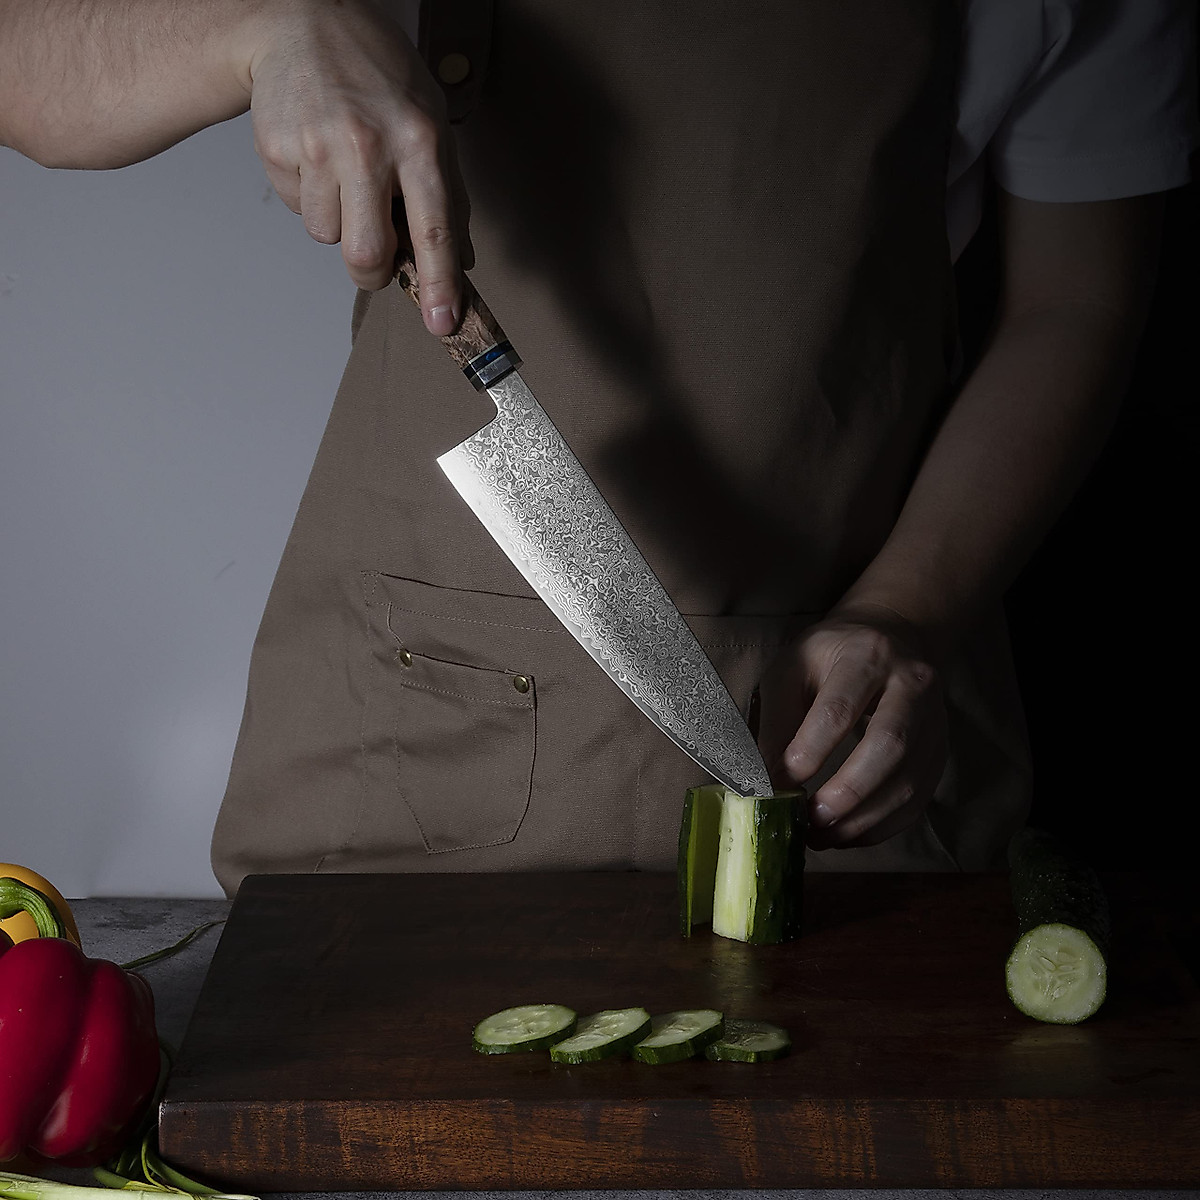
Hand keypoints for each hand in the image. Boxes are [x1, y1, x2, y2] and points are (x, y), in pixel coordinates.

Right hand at [245, 0, 472, 329]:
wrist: (302, 20)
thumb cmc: (377, 77)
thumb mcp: (430, 121)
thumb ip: (449, 195)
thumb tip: (461, 261)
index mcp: (418, 140)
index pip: (433, 228)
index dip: (440, 284)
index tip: (444, 324)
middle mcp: (368, 145)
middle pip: (368, 254)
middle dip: (373, 271)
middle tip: (378, 258)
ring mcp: (318, 146)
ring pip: (327, 236)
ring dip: (338, 222)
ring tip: (344, 174)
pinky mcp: (278, 148)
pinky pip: (297, 208)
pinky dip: (309, 197)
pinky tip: (316, 156)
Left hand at [757, 604, 947, 849]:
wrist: (892, 636)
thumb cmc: (830, 655)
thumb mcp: (793, 668)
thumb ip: (778, 720)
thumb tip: (765, 779)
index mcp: (865, 656)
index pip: (839, 709)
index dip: (810, 751)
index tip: (781, 784)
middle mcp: (909, 685)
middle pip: (890, 745)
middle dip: (848, 791)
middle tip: (811, 819)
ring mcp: (933, 720)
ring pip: (909, 780)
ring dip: (864, 819)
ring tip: (822, 836)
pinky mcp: (939, 750)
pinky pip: (918, 799)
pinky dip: (883, 825)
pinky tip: (849, 834)